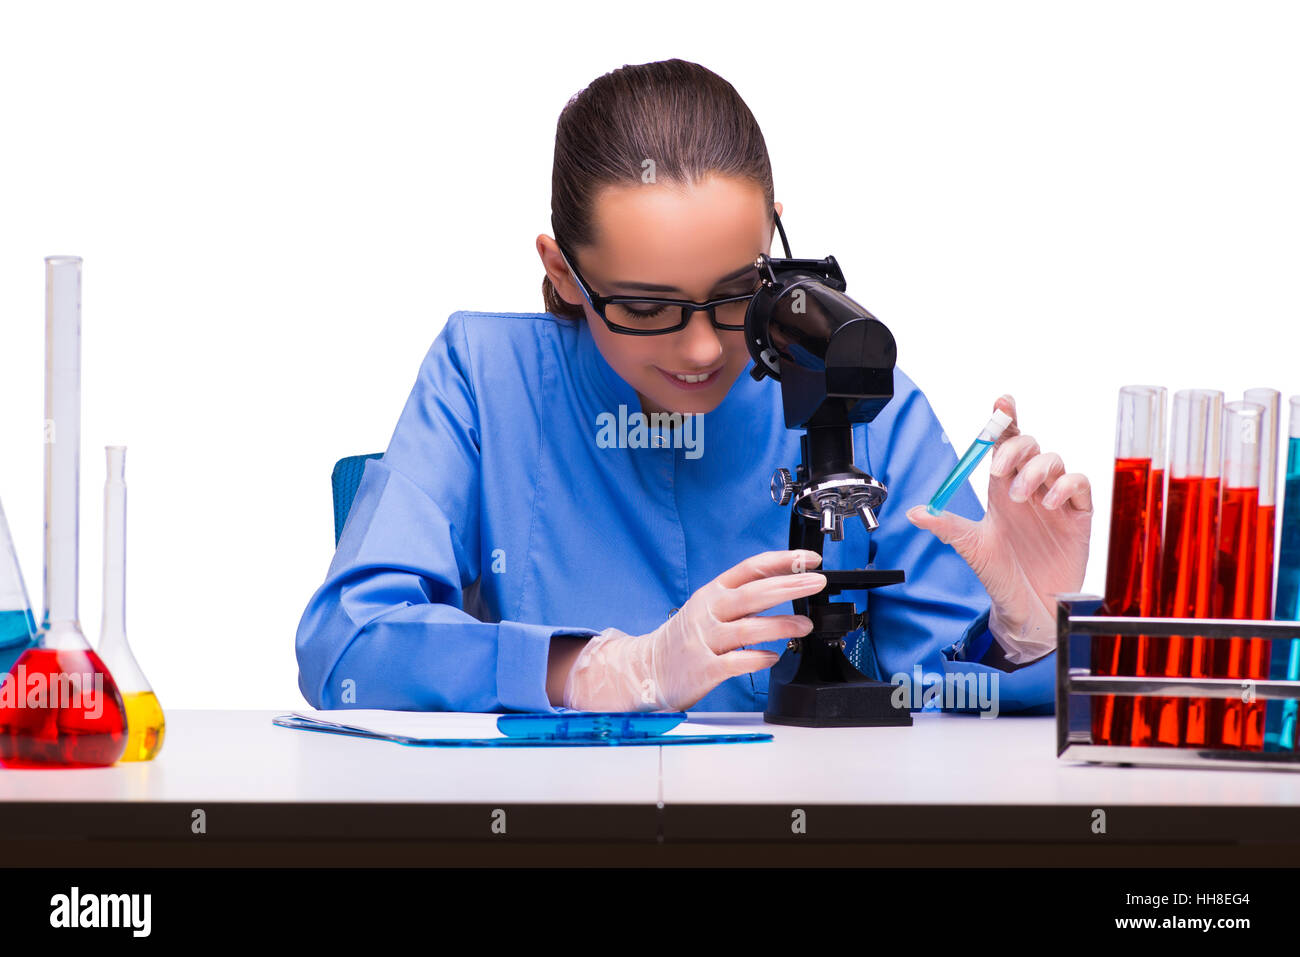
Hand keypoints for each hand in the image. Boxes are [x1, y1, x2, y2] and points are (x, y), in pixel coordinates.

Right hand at [563, 550, 825, 710]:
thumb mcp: (709, 606)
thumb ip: (744, 597)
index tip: (809, 560)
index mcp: (713, 593)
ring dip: (779, 625)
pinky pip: (735, 663)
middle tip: (816, 583)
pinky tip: (774, 657)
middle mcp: (709, 612)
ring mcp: (705, 640)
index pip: (750, 569)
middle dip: (788, 587)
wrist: (648, 668)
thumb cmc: (687, 637)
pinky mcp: (704, 669)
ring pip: (746, 629)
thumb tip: (788, 584)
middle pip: (752, 595)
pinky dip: (756, 659)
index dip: (781, 562)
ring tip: (805, 626)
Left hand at [905, 395, 1091, 661]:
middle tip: (999, 470)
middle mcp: (1028, 489)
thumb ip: (945, 525)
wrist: (1028, 608)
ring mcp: (1054, 501)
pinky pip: (1079, 483)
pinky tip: (1049, 502)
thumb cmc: (1001, 575)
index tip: (1001, 401)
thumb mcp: (969, 546)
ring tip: (1021, 498)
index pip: (1004, 445)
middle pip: (1030, 446)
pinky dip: (1065, 484)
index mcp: (1000, 489)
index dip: (1004, 420)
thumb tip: (914, 512)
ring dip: (1035, 471)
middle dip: (1015, 448)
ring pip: (1054, 460)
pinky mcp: (1077, 516)